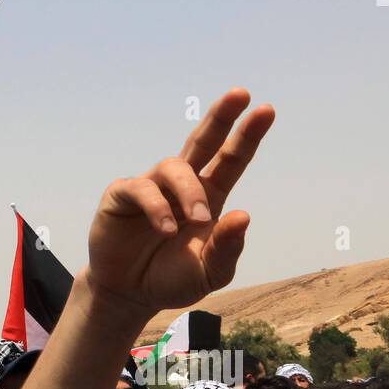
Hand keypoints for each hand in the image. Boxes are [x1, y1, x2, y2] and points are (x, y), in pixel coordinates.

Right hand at [85, 89, 274, 310]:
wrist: (130, 294)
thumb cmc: (172, 278)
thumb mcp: (209, 273)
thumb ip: (227, 248)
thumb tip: (243, 215)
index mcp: (209, 197)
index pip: (231, 159)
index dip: (247, 135)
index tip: (265, 110)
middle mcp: (181, 185)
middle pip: (203, 142)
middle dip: (221, 117)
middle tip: (240, 95)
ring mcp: (151, 187)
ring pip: (175, 167)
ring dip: (191, 191)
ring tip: (197, 220)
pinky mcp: (123, 196)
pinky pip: (142, 189)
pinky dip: (158, 208)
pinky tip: (166, 229)